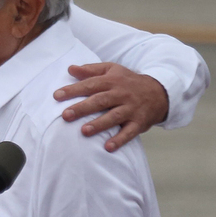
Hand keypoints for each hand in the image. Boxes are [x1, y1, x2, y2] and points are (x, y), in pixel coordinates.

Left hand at [53, 63, 169, 150]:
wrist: (158, 92)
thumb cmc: (128, 82)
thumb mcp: (112, 70)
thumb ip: (91, 70)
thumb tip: (70, 69)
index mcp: (112, 81)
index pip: (90, 85)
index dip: (73, 90)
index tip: (57, 96)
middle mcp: (121, 94)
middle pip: (100, 100)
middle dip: (83, 108)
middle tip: (66, 115)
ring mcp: (130, 109)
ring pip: (114, 116)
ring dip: (99, 124)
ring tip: (84, 131)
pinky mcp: (139, 122)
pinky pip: (129, 132)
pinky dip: (119, 140)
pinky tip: (108, 147)